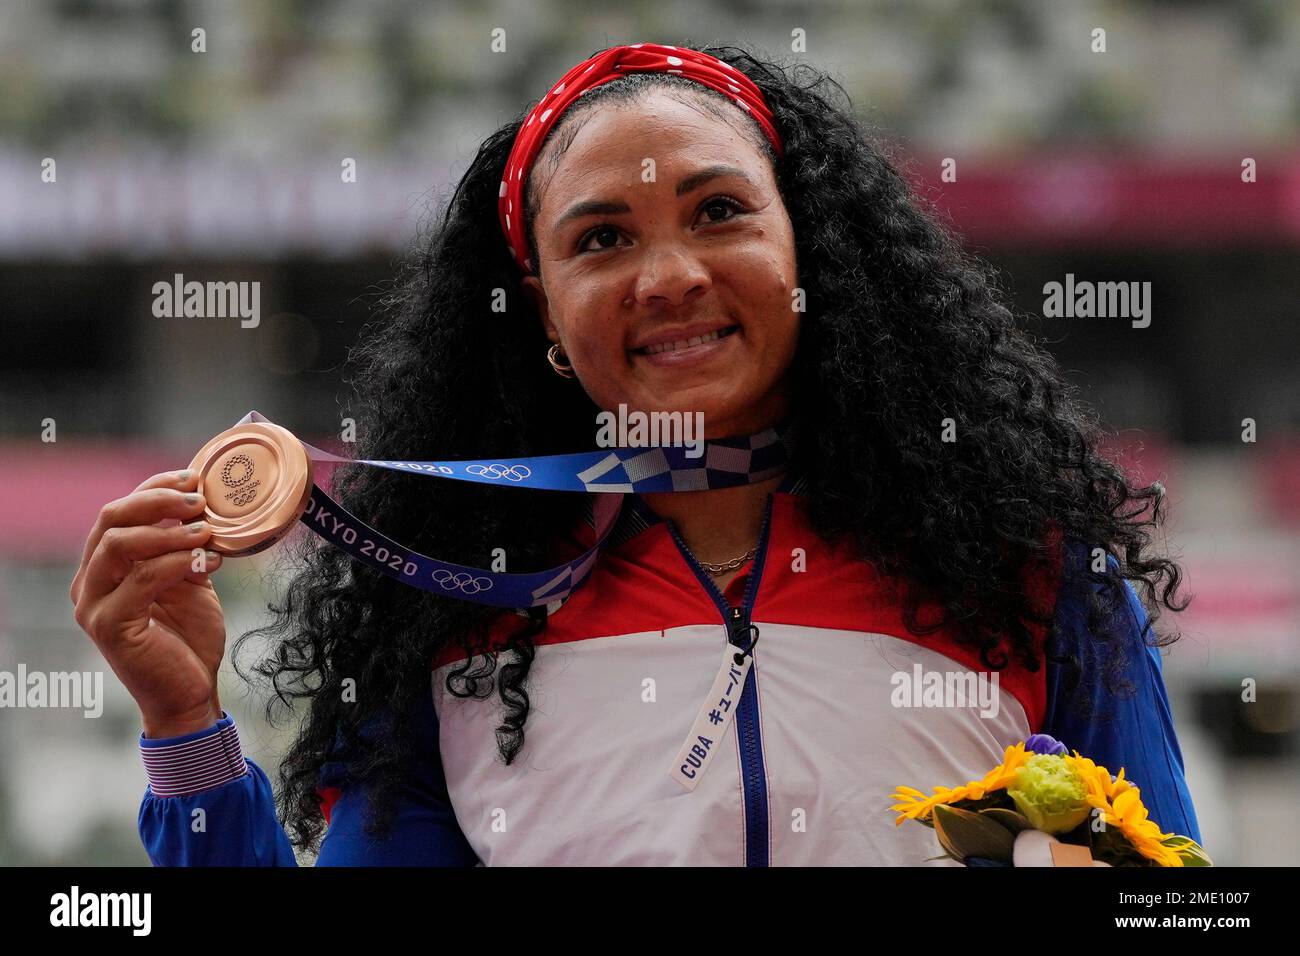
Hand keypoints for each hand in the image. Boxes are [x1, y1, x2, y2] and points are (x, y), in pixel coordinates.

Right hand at [69, 468, 226, 738]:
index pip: (119, 510)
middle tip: (200, 502)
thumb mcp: (192, 580)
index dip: (154, 486)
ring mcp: (93, 604)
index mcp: (105, 566)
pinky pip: (139, 579)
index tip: (194, 478)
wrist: (191, 691)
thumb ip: (187, 547)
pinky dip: (175, 563)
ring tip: (206, 532)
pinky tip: (205, 563)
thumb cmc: (189, 637)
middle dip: (158, 501)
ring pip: (118, 545)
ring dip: (168, 531)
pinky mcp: (109, 626)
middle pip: (110, 519)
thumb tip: (203, 506)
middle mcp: (90, 581)